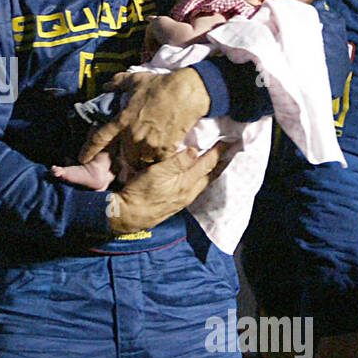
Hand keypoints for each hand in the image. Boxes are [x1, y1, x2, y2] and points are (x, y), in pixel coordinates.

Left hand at [82, 67, 210, 170]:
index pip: (100, 138)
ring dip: (143, 158)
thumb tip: (106, 85)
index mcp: (123, 120)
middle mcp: (133, 135)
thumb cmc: (160, 85)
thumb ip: (118, 83)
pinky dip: (159, 159)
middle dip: (128, 155)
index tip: (82, 158)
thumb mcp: (135, 80)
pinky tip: (162, 154)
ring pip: (142, 160)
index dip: (89, 149)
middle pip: (125, 155)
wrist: (186, 92)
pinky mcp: (166, 148)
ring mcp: (150, 143)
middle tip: (134, 151)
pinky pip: (158, 161)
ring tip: (148, 154)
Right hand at [105, 145, 220, 233]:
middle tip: (229, 152)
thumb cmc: (140, 192)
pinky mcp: (175, 204)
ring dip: (211, 171)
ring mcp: (182, 200)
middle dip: (220, 163)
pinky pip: (195, 188)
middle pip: (210, 176)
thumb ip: (177, 162)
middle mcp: (188, 193)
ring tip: (217, 162)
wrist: (128, 216)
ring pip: (203, 183)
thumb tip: (196, 151)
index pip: (207, 164)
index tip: (227, 141)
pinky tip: (197, 176)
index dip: (218, 152)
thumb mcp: (156, 173)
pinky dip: (200, 178)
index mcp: (186, 183)